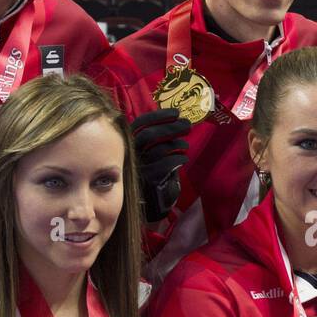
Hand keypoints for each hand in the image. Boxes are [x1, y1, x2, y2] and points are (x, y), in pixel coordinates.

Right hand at [132, 107, 190, 222]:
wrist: (148, 204)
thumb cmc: (151, 174)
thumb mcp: (149, 153)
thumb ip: (156, 139)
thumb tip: (176, 120)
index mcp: (129, 143)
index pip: (140, 124)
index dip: (158, 116)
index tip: (176, 112)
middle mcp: (131, 154)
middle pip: (151, 135)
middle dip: (172, 127)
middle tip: (187, 124)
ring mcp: (139, 168)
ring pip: (160, 149)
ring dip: (178, 144)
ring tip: (186, 145)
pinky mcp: (149, 180)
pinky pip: (167, 164)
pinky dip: (179, 159)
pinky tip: (184, 159)